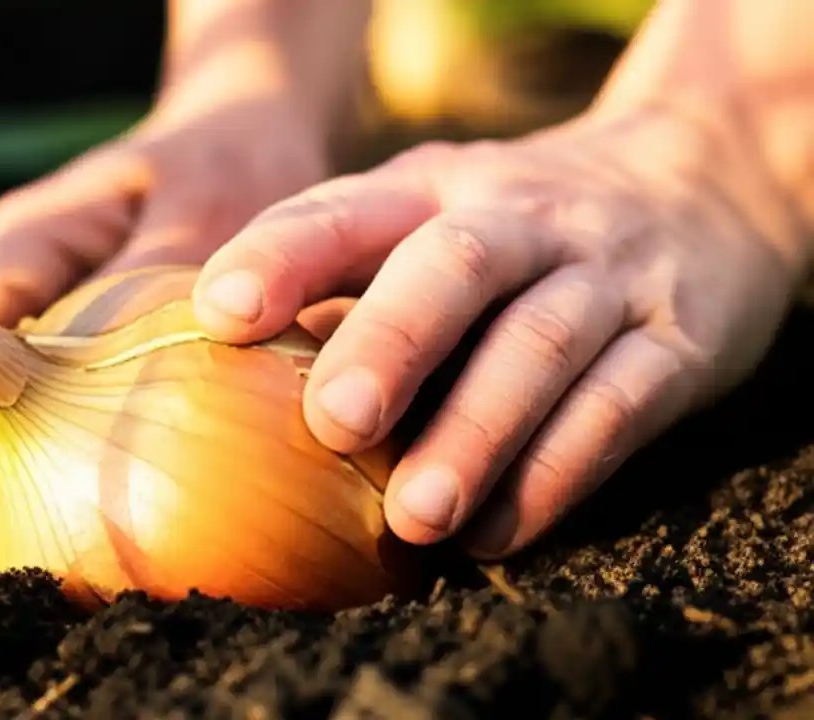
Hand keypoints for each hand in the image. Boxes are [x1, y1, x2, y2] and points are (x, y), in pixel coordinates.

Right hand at [0, 93, 329, 496]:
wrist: (250, 135)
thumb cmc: (228, 161)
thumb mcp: (204, 205)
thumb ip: (157, 279)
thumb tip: (129, 371)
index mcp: (36, 233)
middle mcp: (33, 281)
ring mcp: (65, 319)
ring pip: (25, 402)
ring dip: (25, 465)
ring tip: (26, 544)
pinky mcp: (106, 355)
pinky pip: (80, 410)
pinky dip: (83, 457)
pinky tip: (99, 518)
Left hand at [191, 106, 810, 557]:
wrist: (702, 176)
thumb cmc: (515, 226)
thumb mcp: (431, 215)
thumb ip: (346, 281)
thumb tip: (226, 386)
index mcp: (433, 187)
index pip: (347, 210)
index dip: (282, 256)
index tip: (220, 316)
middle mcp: (521, 218)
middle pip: (455, 268)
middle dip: (390, 342)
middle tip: (332, 423)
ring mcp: (606, 275)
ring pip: (541, 347)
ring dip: (475, 435)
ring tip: (415, 518)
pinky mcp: (678, 343)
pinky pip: (617, 408)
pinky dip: (553, 476)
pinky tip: (494, 536)